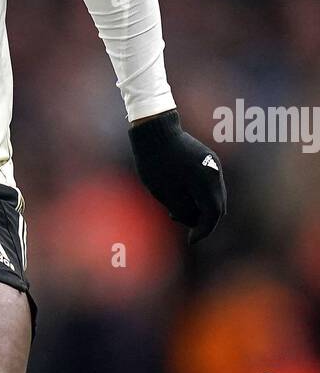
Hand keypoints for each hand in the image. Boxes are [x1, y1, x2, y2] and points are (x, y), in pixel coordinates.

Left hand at [128, 109, 226, 243]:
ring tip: (174, 211)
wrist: (155, 130)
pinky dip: (198, 196)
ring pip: (214, 196)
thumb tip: (194, 222)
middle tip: (180, 225)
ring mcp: (212, 165)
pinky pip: (208, 185)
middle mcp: (214, 172)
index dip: (203, 231)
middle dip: (202, 220)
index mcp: (205, 181)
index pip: (213, 214)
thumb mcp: (165, 193)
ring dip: (200, 208)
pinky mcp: (207, 160)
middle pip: (218, 206)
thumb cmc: (155, 162)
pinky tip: (180, 197)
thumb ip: (183, 210)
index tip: (191, 241)